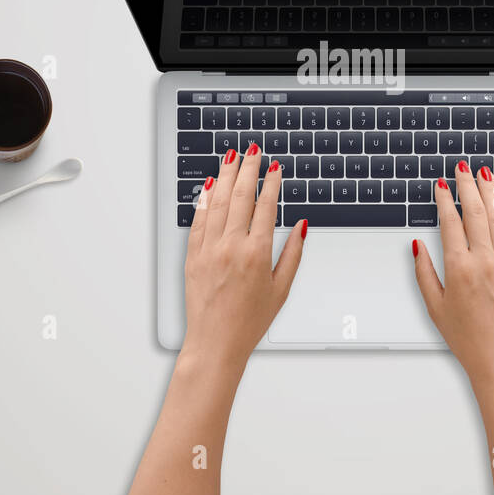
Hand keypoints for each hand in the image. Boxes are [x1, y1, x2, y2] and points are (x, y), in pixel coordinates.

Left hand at [182, 144, 306, 367]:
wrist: (215, 343)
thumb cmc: (249, 321)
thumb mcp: (281, 289)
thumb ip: (293, 253)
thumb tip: (301, 225)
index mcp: (256, 254)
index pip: (265, 206)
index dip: (271, 183)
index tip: (275, 168)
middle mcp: (230, 247)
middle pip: (240, 196)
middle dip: (248, 169)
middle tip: (253, 151)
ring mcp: (208, 249)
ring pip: (217, 202)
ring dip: (225, 176)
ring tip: (231, 157)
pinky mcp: (191, 256)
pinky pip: (198, 220)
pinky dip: (204, 199)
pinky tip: (209, 185)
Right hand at [411, 161, 493, 382]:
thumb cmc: (465, 336)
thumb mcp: (434, 305)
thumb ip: (423, 272)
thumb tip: (417, 245)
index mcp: (460, 269)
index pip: (450, 222)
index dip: (444, 199)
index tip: (441, 185)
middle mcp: (485, 262)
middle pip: (475, 212)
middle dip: (467, 186)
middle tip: (462, 168)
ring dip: (490, 193)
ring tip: (484, 174)